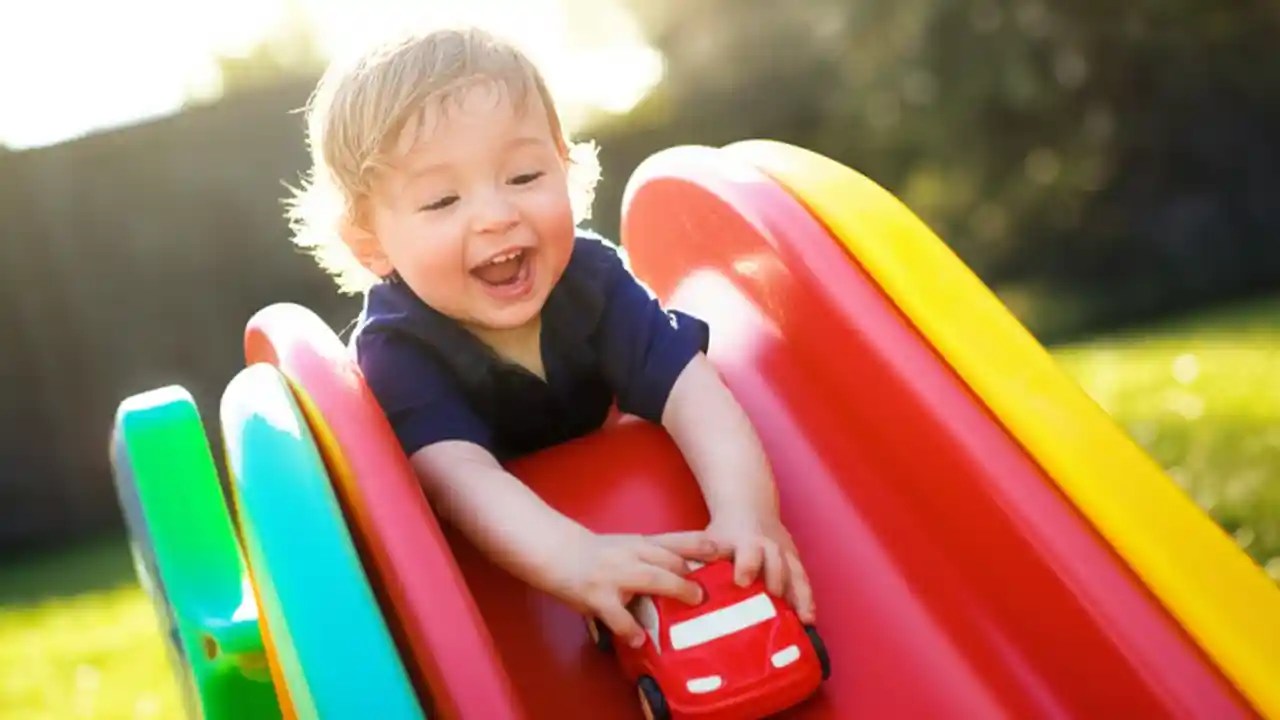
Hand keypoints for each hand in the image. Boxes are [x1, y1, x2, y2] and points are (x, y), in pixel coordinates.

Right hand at [557, 531, 727, 647]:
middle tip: (710, 591)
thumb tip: (689, 576)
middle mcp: (631, 556)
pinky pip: (617, 616)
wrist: (556, 551)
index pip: (677, 541)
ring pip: (651, 580)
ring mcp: (614, 576)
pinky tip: (639, 640)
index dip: (703, 547)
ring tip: (693, 602)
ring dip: (675, 589)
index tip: (725, 552)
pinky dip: (629, 629)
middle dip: (691, 574)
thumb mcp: (628, 547)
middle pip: (669, 560)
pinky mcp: (596, 596)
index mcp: (640, 544)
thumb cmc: (597, 553)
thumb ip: (654, 559)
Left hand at [705, 513, 815, 622]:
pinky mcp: (795, 561)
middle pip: (777, 564)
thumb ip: (698, 563)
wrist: (749, 507)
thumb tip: (685, 589)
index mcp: (745, 542)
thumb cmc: (724, 532)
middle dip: (776, 584)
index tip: (742, 582)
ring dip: (800, 597)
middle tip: (774, 609)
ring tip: (803, 621)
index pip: (749, 553)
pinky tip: (809, 619)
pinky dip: (807, 599)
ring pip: (795, 574)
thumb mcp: (709, 541)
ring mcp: (784, 554)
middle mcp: (769, 547)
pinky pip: (804, 581)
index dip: (747, 565)